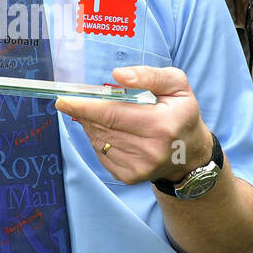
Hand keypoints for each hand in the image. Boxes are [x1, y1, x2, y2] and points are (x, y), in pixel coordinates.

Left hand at [54, 66, 212, 185]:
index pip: (113, 114)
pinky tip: (110, 130)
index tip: (63, 100)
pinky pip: (101, 153)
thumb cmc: (181, 113)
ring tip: (99, 114)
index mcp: (161, 125)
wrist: (190, 154)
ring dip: (91, 124)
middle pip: (101, 127)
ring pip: (98, 140)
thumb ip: (149, 76)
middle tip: (73, 100)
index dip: (85, 107)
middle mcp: (150, 151)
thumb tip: (117, 76)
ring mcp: (138, 168)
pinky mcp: (129, 177)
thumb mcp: (177, 85)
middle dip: (84, 112)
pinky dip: (99, 139)